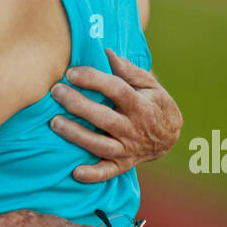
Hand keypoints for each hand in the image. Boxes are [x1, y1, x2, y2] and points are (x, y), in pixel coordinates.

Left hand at [49, 48, 182, 182]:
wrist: (171, 135)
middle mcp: (134, 129)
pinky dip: (92, 174)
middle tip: (56, 92)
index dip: (93, 80)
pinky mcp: (123, 164)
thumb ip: (128, 70)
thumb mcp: (149, 83)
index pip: (116, 90)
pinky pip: (107, 172)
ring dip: (77, 136)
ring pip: (100, 145)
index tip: (71, 72)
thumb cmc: (154, 102)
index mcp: (141, 105)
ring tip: (55, 123)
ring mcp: (128, 148)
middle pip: (104, 118)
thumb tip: (105, 52)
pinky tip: (75, 172)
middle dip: (78, 105)